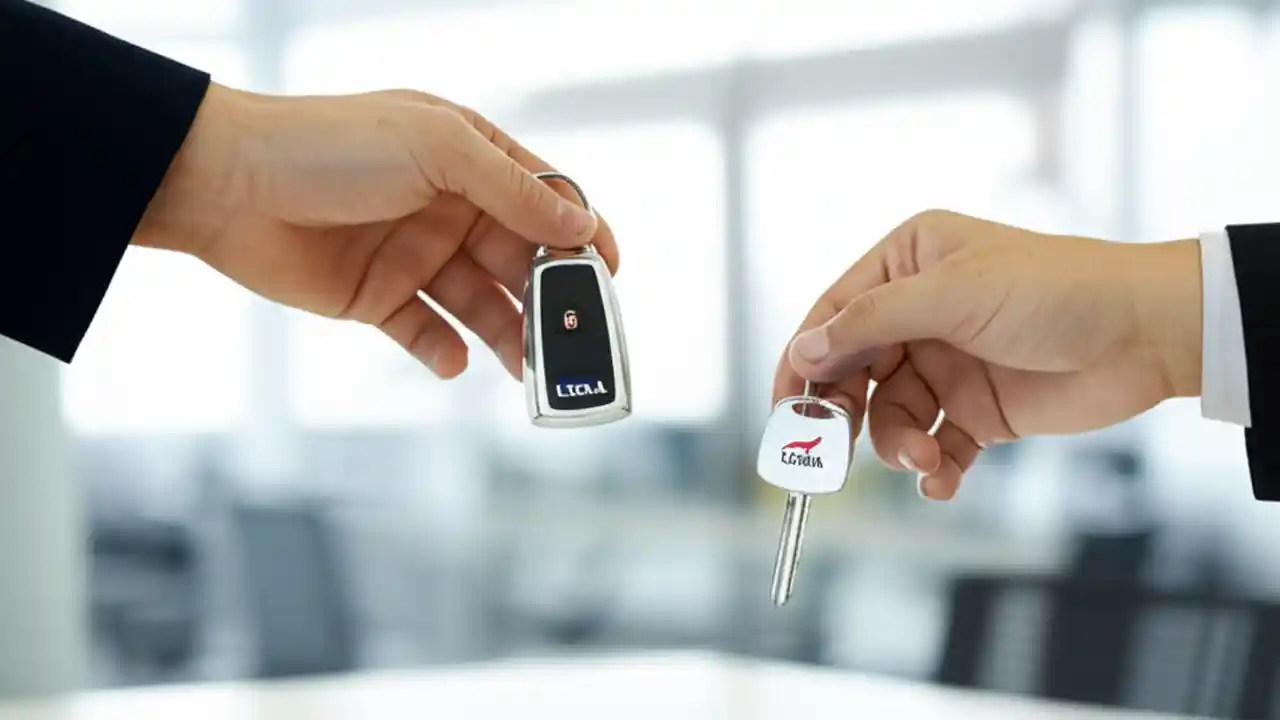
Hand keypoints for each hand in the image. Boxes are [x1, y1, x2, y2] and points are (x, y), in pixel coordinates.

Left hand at [133, 84, 616, 379]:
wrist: (225, 184)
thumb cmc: (328, 145)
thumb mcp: (435, 149)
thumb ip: (511, 189)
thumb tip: (580, 224)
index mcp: (470, 158)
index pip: (545, 199)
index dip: (583, 237)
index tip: (609, 276)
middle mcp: (449, 207)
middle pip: (520, 260)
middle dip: (550, 300)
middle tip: (573, 341)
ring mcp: (414, 253)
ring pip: (482, 304)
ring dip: (508, 336)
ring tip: (525, 368)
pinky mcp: (378, 296)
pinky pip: (426, 332)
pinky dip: (444, 351)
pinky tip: (452, 361)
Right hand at [773, 210, 1200, 499]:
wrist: (1147, 333)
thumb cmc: (1055, 289)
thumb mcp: (952, 295)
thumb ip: (871, 323)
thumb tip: (804, 348)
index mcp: (909, 263)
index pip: (836, 313)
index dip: (805, 358)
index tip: (785, 405)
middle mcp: (921, 311)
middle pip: (855, 370)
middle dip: (848, 412)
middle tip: (835, 449)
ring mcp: (948, 363)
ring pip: (892, 415)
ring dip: (898, 443)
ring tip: (923, 459)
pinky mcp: (978, 410)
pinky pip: (935, 444)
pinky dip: (933, 468)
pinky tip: (941, 481)